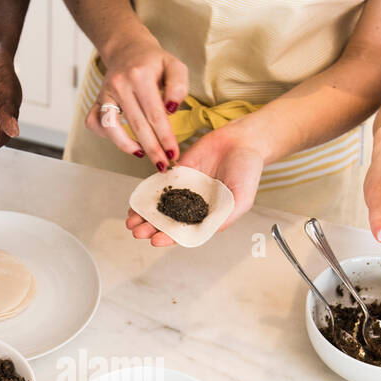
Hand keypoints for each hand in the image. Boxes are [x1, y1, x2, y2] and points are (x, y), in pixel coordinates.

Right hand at [91, 36, 187, 171]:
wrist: (128, 49)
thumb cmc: (154, 62)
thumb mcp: (174, 65)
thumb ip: (178, 85)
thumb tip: (172, 109)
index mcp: (140, 75)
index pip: (155, 114)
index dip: (165, 137)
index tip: (174, 153)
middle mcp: (120, 84)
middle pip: (137, 125)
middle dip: (152, 148)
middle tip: (162, 164)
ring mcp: (105, 92)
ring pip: (112, 127)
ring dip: (127, 146)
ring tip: (142, 155)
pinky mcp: (96, 99)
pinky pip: (95, 123)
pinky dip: (107, 135)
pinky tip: (123, 140)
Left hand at [125, 126, 262, 246]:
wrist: (242, 140)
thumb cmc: (248, 170)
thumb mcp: (241, 199)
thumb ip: (225, 216)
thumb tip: (207, 231)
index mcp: (209, 215)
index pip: (185, 231)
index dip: (170, 237)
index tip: (157, 240)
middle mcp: (194, 205)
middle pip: (168, 221)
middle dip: (151, 228)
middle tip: (137, 232)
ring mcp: (184, 189)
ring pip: (160, 206)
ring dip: (145, 214)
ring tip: (131, 221)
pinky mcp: (177, 173)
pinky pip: (159, 185)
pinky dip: (147, 194)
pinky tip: (136, 201)